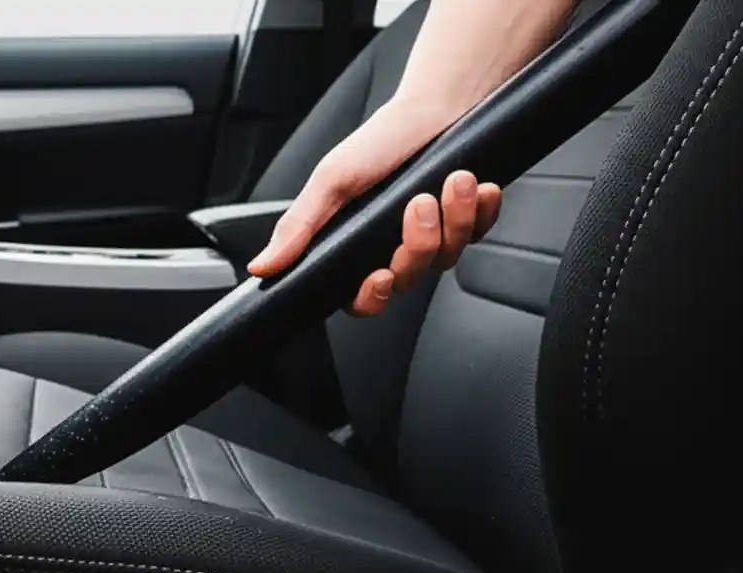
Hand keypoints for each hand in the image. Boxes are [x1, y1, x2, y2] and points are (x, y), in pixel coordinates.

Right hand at [246, 100, 501, 316]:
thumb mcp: (331, 181)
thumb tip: (261, 267)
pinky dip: (482, 210)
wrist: (436, 104)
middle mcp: (396, 248)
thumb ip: (299, 227)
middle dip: (418, 243)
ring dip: (454, 218)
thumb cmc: (380, 140)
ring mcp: (436, 237)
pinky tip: (479, 185)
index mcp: (358, 246)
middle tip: (418, 203)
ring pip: (447, 256)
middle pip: (408, 279)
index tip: (379, 276)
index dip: (371, 298)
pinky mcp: (469, 221)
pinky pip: (480, 233)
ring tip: (454, 179)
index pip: (361, 299)